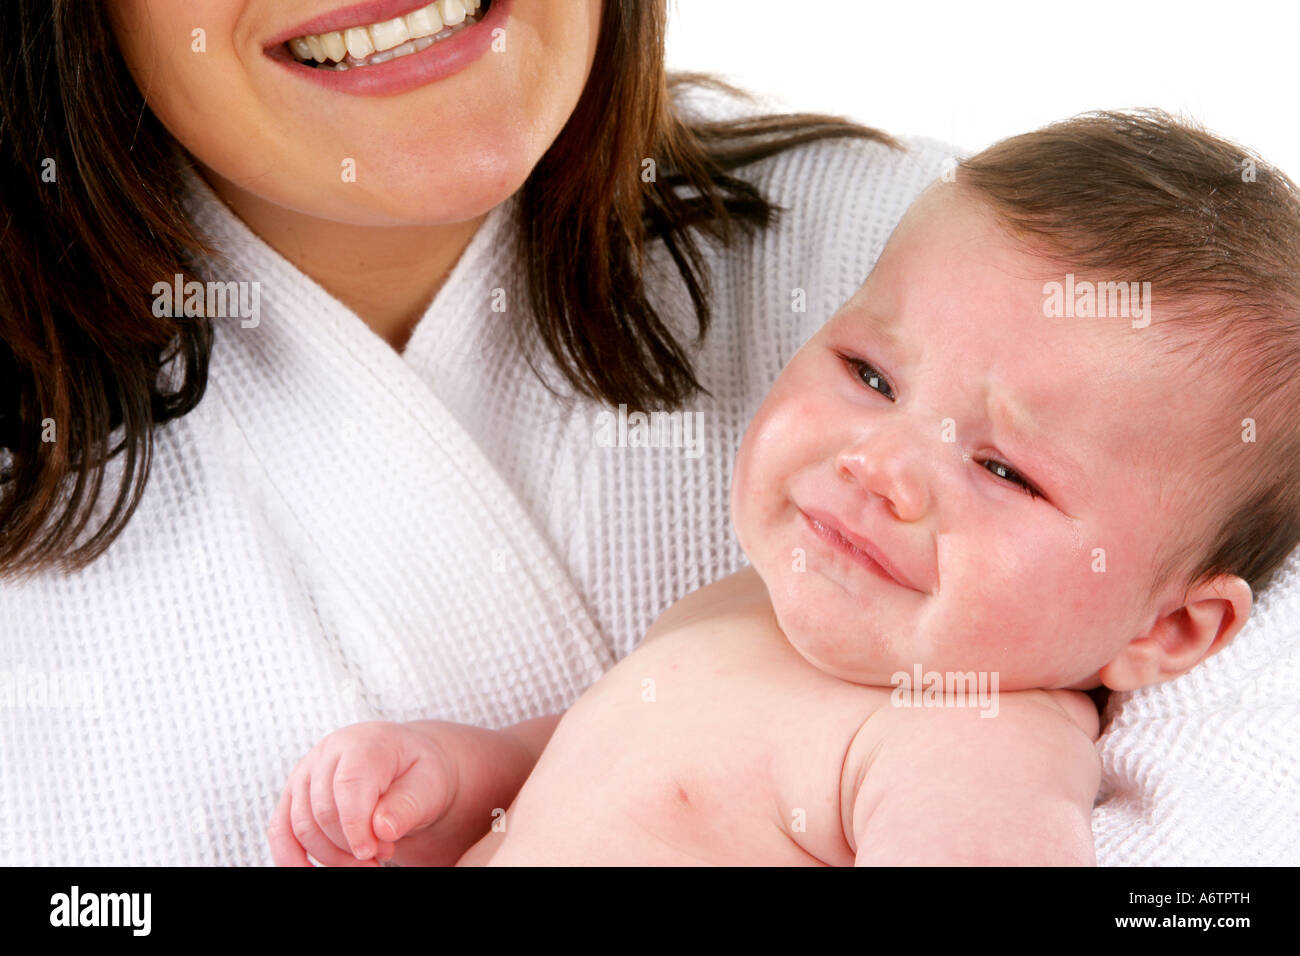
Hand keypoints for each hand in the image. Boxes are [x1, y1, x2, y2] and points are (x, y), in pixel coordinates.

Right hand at [269, 721, 455, 866]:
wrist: (404, 767)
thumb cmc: (417, 775)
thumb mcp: (428, 786)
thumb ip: (407, 805)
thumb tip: (382, 829)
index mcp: (365, 743)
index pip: (349, 785)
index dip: (356, 826)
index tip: (374, 854)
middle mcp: (328, 753)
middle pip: (323, 812)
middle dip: (352, 846)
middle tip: (385, 854)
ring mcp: (306, 773)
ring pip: (302, 826)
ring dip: (332, 857)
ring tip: (369, 860)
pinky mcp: (294, 795)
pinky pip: (280, 831)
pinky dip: (290, 858)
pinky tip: (310, 872)